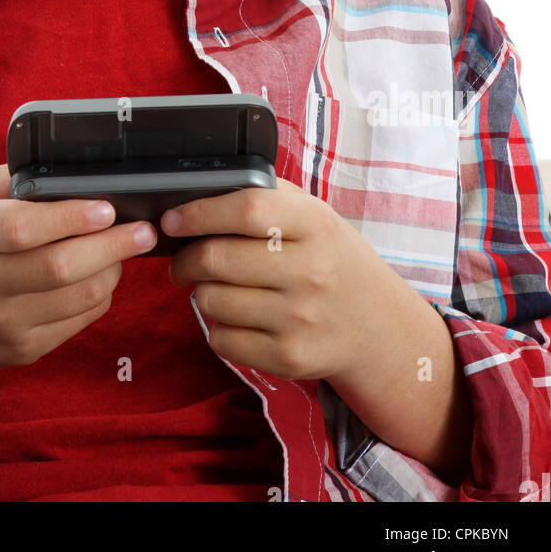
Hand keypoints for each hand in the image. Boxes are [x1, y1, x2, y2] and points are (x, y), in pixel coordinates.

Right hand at [0, 164, 157, 373]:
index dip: (71, 218)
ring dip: (113, 270)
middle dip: (113, 246)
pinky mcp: (22, 351)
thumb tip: (74, 172)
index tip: (108, 208)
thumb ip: (16, 181)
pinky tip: (100, 275)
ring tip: (124, 248)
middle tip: (144, 229)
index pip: (24, 228)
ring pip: (79, 298)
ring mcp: (2, 324)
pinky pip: (78, 321)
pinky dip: (100, 295)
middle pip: (61, 268)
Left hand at [161, 179, 402, 384]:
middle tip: (184, 260)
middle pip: (216, 258)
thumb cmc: (333, 261)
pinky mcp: (289, 358)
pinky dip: (218, 327)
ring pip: (211, 300)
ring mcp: (299, 318)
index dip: (198, 213)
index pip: (244, 210)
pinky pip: (221, 338)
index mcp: (315, 225)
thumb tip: (202, 193)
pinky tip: (239, 317)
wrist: (378, 328)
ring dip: (202, 292)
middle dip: (185, 259)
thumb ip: (267, 197)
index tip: (173, 220)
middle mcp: (310, 271)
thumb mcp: (316, 216)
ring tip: (218, 286)